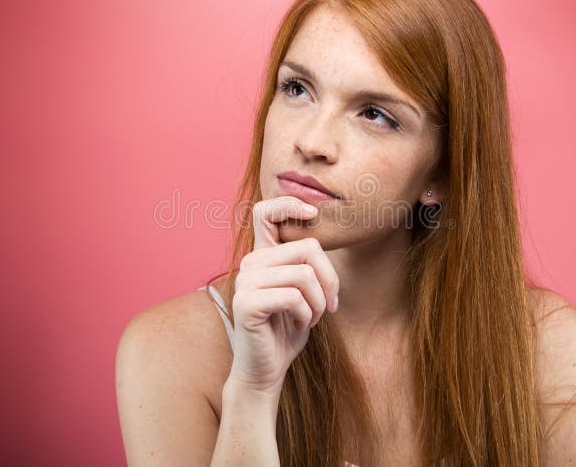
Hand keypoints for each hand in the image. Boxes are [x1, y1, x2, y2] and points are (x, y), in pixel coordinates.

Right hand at [228, 196, 339, 395]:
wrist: (266, 370)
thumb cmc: (287, 331)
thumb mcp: (302, 292)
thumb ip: (306, 265)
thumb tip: (320, 239)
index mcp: (262, 256)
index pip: (265, 211)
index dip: (290, 204)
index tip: (314, 214)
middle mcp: (250, 263)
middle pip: (308, 247)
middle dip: (329, 279)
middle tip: (328, 306)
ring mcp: (245, 281)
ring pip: (305, 274)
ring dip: (319, 303)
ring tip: (311, 318)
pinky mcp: (247, 303)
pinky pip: (294, 297)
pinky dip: (307, 315)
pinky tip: (299, 326)